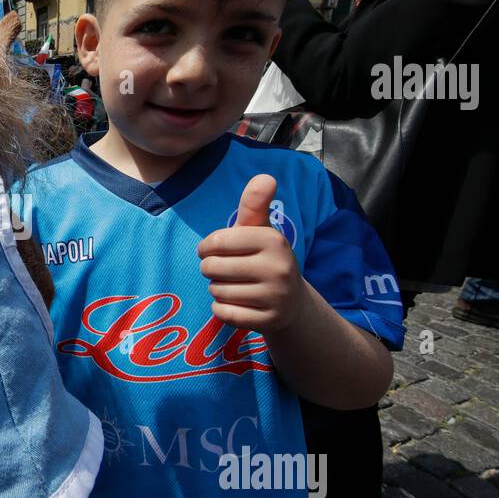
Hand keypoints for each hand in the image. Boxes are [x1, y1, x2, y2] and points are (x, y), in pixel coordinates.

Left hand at [197, 174, 304, 333]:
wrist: (291, 301)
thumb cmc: (264, 258)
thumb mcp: (259, 230)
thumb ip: (255, 204)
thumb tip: (265, 177)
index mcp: (273, 240)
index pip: (215, 243)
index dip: (207, 248)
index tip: (214, 250)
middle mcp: (278, 268)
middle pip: (213, 269)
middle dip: (211, 269)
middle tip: (226, 270)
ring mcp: (276, 297)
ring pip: (217, 292)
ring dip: (218, 289)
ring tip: (236, 286)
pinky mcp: (268, 321)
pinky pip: (223, 314)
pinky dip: (222, 309)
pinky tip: (237, 303)